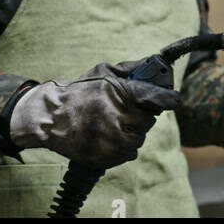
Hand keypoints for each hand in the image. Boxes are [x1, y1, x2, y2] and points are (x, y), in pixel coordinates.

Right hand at [7, 61, 179, 169]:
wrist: (49, 117)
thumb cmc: (79, 91)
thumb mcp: (104, 72)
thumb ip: (132, 70)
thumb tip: (154, 65)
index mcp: (123, 94)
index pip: (158, 98)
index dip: (168, 99)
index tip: (173, 99)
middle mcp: (121, 119)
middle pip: (149, 121)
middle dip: (141, 115)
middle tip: (125, 111)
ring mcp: (114, 141)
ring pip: (139, 139)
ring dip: (132, 132)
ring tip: (114, 124)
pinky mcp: (106, 157)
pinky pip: (128, 154)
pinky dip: (122, 147)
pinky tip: (109, 137)